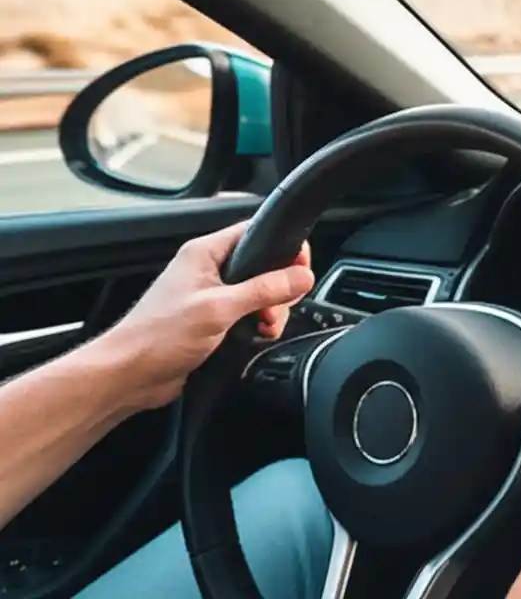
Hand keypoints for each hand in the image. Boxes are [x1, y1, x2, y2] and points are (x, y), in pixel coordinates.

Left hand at [105, 222, 313, 411]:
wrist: (130, 375)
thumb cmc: (158, 336)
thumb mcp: (219, 308)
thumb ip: (264, 290)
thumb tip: (302, 276)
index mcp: (205, 253)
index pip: (256, 233)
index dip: (284, 248)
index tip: (300, 270)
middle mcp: (209, 270)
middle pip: (265, 266)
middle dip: (279, 289)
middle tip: (274, 309)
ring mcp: (212, 296)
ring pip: (261, 294)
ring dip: (271, 311)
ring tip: (264, 327)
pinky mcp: (214, 321)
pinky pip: (249, 315)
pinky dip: (260, 325)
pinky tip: (258, 336)